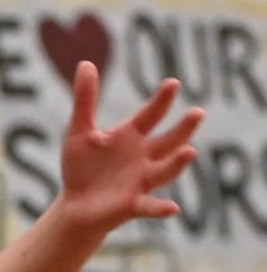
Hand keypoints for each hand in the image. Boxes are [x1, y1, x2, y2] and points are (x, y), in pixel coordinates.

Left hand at [54, 66, 202, 240]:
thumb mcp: (79, 131)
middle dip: (183, 128)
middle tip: (197, 112)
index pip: (151, 115)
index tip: (172, 83)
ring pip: (165, 170)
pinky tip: (173, 208)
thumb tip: (85, 63)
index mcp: (131, 136)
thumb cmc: (81, 166)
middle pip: (169, 140)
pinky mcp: (133, 204)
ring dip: (177, 163)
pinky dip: (161, 208)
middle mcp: (144, 156)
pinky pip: (151, 206)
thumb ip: (85, 100)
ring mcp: (141, 181)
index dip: (161, 100)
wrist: (74, 205)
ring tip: (190, 151)